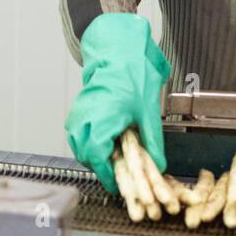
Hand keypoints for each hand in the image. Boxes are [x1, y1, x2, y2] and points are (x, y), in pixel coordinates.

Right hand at [64, 12, 170, 192]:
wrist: (116, 50)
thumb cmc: (132, 74)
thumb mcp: (148, 110)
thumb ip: (152, 141)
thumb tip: (159, 164)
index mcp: (102, 120)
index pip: (98, 159)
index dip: (108, 176)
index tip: (118, 185)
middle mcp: (85, 119)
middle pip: (86, 156)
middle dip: (101, 167)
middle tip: (119, 173)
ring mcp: (78, 114)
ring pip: (79, 147)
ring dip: (94, 155)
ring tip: (113, 157)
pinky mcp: (77, 110)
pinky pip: (78, 135)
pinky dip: (89, 143)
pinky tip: (105, 141)